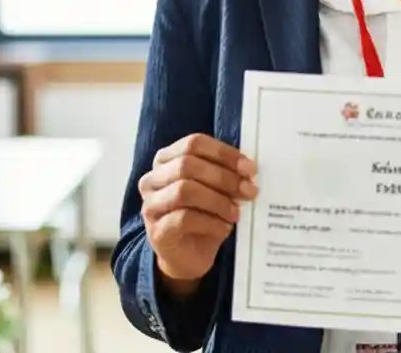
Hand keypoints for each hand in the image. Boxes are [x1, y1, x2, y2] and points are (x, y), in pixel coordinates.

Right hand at [139, 133, 257, 295]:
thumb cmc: (203, 216)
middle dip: (223, 177)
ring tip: (236, 212)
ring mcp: (151, 206)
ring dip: (217, 200)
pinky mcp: (157, 231)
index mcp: (166, 161)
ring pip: (184, 190)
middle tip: (249, 191)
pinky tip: (225, 228)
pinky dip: (211, 222)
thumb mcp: (216, 190)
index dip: (223, 153)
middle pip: (187, 165)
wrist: (188, 257)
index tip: (249, 168)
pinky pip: (184, 219)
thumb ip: (226, 175)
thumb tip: (248, 170)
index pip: (193, 143)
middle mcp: (152, 180)